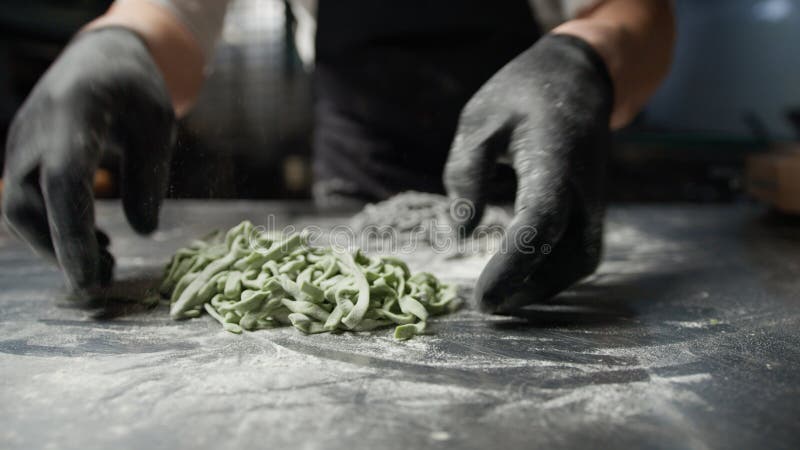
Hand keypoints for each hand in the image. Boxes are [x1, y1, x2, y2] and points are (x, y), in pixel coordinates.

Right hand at [2, 28, 174, 292]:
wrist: (100, 57)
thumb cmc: (136, 89)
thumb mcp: (159, 125)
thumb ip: (149, 176)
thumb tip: (144, 232)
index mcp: (74, 112)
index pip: (64, 182)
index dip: (71, 233)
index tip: (88, 276)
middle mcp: (34, 129)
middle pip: (27, 205)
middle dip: (59, 251)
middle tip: (107, 279)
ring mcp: (20, 142)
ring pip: (20, 210)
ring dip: (56, 245)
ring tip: (106, 264)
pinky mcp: (21, 156)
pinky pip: (26, 202)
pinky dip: (54, 229)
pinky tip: (94, 243)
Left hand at [444, 34, 613, 312]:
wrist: (579, 77)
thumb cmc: (523, 94)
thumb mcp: (479, 122)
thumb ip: (466, 176)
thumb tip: (461, 234)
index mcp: (554, 160)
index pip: (540, 222)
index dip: (513, 265)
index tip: (482, 298)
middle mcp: (584, 188)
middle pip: (568, 257)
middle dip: (528, 290)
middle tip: (485, 307)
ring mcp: (595, 201)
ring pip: (579, 263)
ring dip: (542, 288)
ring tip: (499, 297)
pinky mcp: (593, 209)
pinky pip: (580, 254)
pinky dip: (552, 274)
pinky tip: (520, 277)